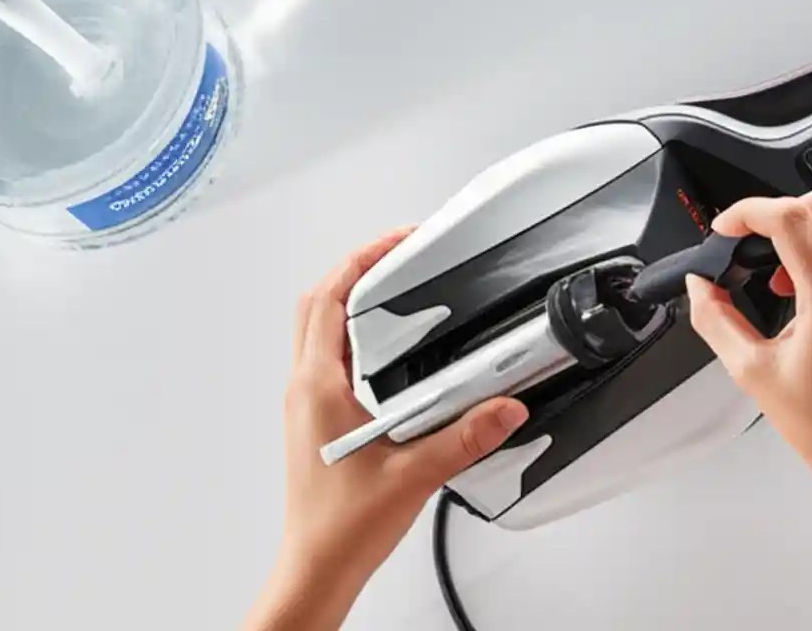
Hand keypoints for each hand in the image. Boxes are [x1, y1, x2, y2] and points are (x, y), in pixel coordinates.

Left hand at [245, 229, 529, 630]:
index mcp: (318, 387)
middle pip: (319, 304)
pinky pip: (330, 359)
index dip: (363, 260)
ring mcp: (308, 404)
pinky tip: (390, 348)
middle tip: (400, 253)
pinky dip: (356, 336)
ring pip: (321, 330)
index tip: (399, 242)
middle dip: (357, 269)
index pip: (330, 299)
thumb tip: (505, 405)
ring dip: (352, 300)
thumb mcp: (414, 475)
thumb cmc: (340, 529)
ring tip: (397, 286)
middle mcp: (306, 389)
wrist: (317, 568)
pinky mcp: (319, 420)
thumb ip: (466, 436)